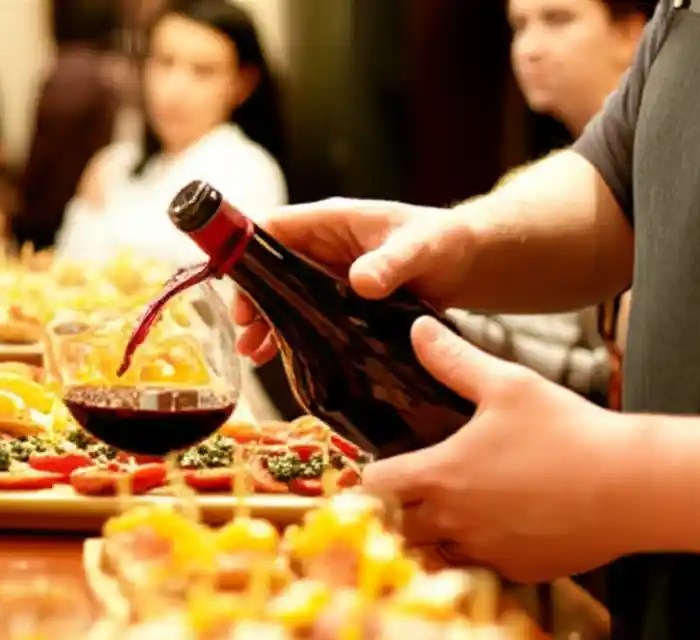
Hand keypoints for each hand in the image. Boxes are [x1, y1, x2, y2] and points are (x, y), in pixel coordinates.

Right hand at [234, 200, 477, 363]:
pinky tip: (275, 358)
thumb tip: (361, 281)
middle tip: (244, 328)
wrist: (466, 265)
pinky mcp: (338, 303)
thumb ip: (391, 263)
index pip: (273, 226)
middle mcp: (321, 247)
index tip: (232, 281)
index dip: (246, 249)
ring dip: (264, 322)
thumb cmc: (443, 242)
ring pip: (281, 296)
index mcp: (331, 221)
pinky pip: (303, 317)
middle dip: (251, 297)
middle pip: (268, 267)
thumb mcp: (420, 248)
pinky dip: (288, 336)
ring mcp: (327, 276)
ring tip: (252, 352)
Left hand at [362, 317, 631, 582]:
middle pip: (395, 528)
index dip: (372, 478)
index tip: (384, 469)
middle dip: (395, 513)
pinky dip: (475, 555)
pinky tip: (494, 531)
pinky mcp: (516, 572)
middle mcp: (453, 521)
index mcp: (441, 475)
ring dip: (432, 538)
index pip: (375, 486)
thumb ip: (455, 359)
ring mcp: (484, 552)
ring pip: (433, 555)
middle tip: (410, 495)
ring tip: (448, 513)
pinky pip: (477, 570)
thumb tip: (418, 327)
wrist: (633, 488)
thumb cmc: (568, 432)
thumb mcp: (508, 384)